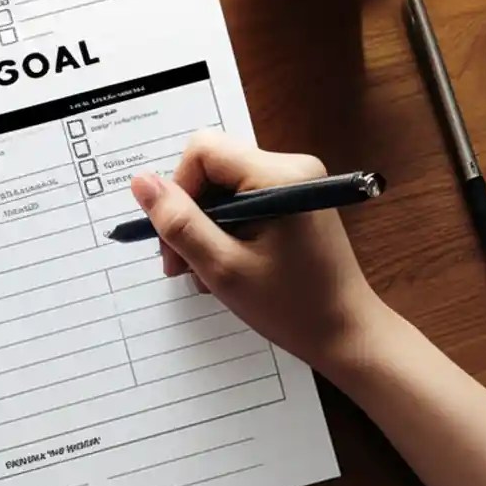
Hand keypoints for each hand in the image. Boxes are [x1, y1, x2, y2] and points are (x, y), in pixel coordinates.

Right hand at [129, 130, 389, 372]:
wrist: (346, 333)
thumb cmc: (291, 306)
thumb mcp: (222, 267)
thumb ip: (179, 222)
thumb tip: (140, 182)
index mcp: (278, 174)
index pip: (202, 151)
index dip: (178, 190)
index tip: (175, 238)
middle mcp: (291, 167)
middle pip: (212, 168)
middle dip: (190, 215)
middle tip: (181, 265)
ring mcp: (296, 182)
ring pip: (224, 186)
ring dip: (206, 228)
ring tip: (208, 274)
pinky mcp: (296, 199)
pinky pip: (244, 198)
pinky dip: (227, 230)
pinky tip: (229, 265)